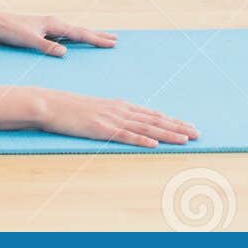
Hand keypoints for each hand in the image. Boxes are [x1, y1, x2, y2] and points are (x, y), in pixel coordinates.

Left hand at [0, 10, 116, 55]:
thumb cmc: (10, 31)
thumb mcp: (28, 40)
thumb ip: (46, 46)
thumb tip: (65, 53)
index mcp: (53, 24)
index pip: (79, 33)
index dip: (96, 39)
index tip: (112, 42)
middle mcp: (53, 23)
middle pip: (80, 31)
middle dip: (97, 35)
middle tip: (115, 40)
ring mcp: (48, 27)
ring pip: (73, 33)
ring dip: (87, 36)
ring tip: (101, 38)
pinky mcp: (42, 32)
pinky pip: (64, 36)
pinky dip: (75, 39)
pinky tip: (74, 43)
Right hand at [34, 87, 197, 146]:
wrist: (50, 103)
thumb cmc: (70, 108)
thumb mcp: (95, 109)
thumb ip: (112, 115)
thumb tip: (127, 121)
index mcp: (119, 106)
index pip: (151, 114)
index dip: (172, 121)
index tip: (189, 127)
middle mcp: (119, 110)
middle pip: (154, 120)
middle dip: (177, 126)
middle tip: (198, 133)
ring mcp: (111, 119)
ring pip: (145, 128)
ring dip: (167, 133)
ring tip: (185, 138)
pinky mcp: (101, 129)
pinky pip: (124, 135)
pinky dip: (141, 139)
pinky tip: (154, 144)